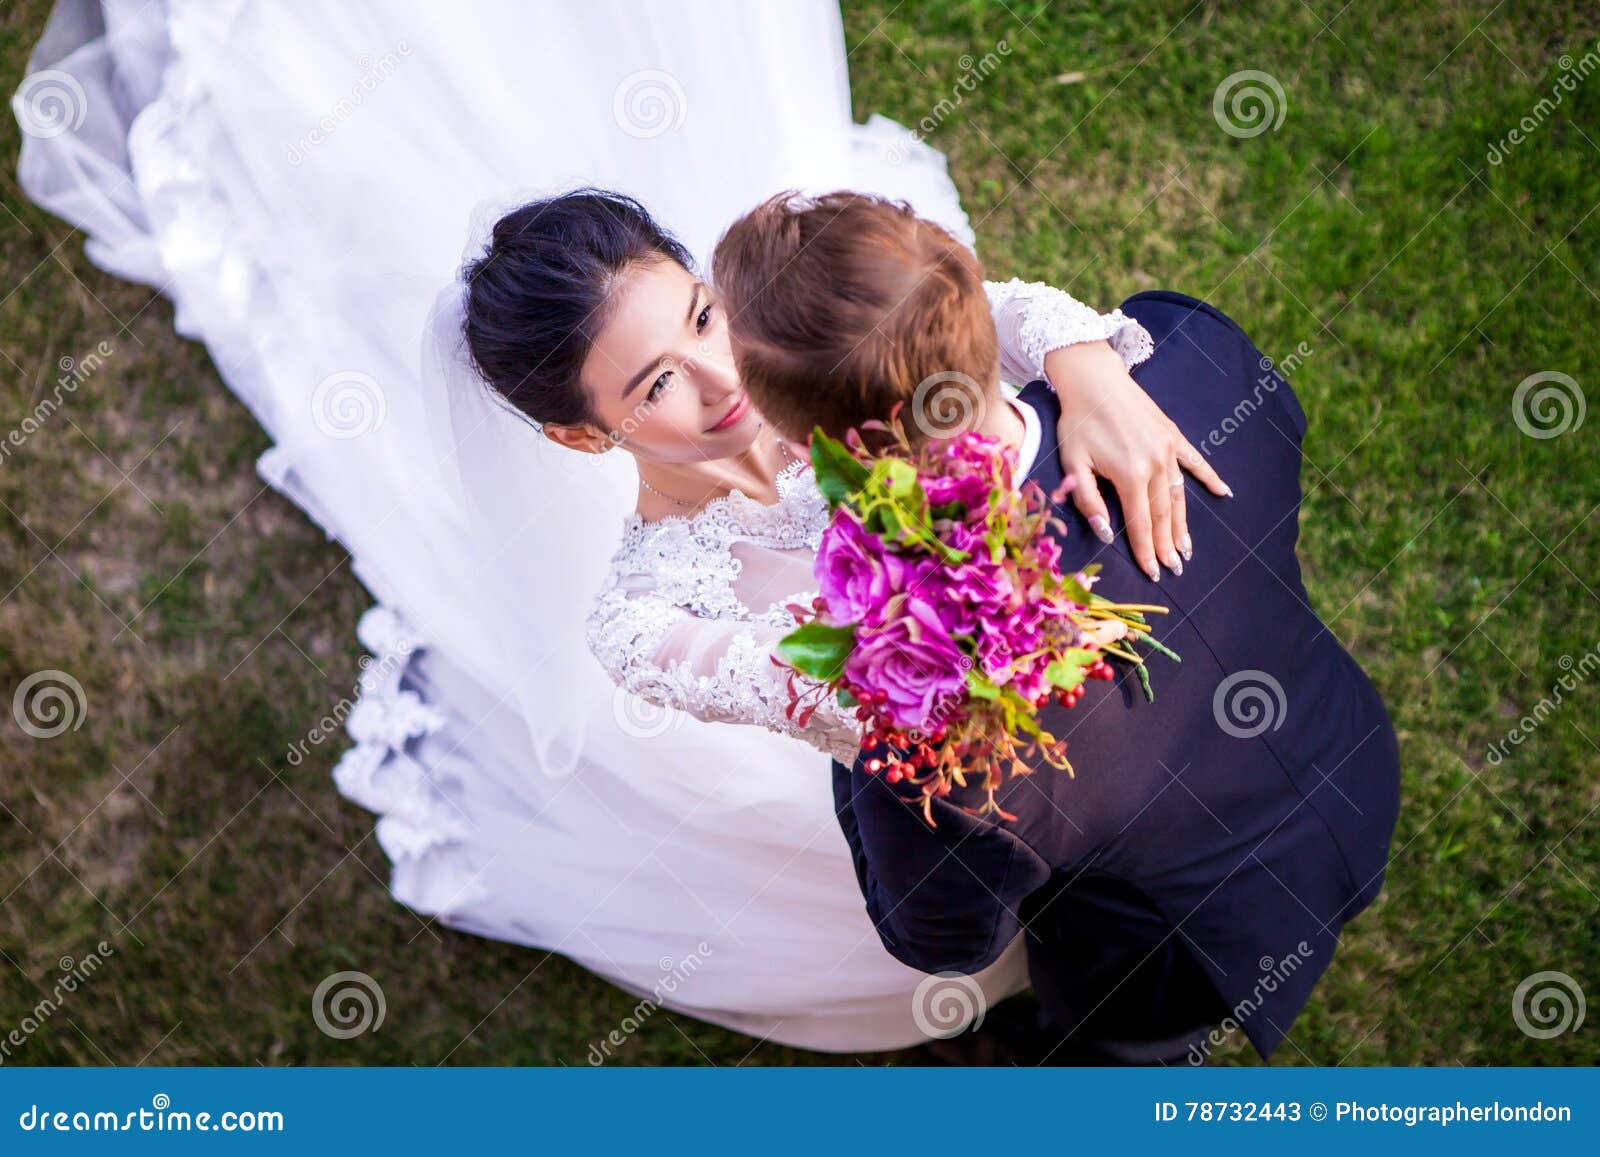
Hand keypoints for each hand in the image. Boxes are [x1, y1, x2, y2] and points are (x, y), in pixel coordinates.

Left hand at [1044, 341, 1231, 580]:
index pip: (1140, 524)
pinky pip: (1195, 462)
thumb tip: (1105, 534)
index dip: (1146, 552)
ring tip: (1187, 548)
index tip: (1154, 574)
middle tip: (1175, 569)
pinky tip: (1224, 493)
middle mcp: (1155, 464)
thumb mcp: (1073, 465)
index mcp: (1130, 475)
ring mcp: (1168, 449)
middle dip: (1168, 546)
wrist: (1094, 379)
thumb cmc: (1078, 423)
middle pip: (1163, 515)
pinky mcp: (1172, 435)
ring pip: (1179, 496)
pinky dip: (1210, 478)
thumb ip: (1088, 501)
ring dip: (1183, 524)